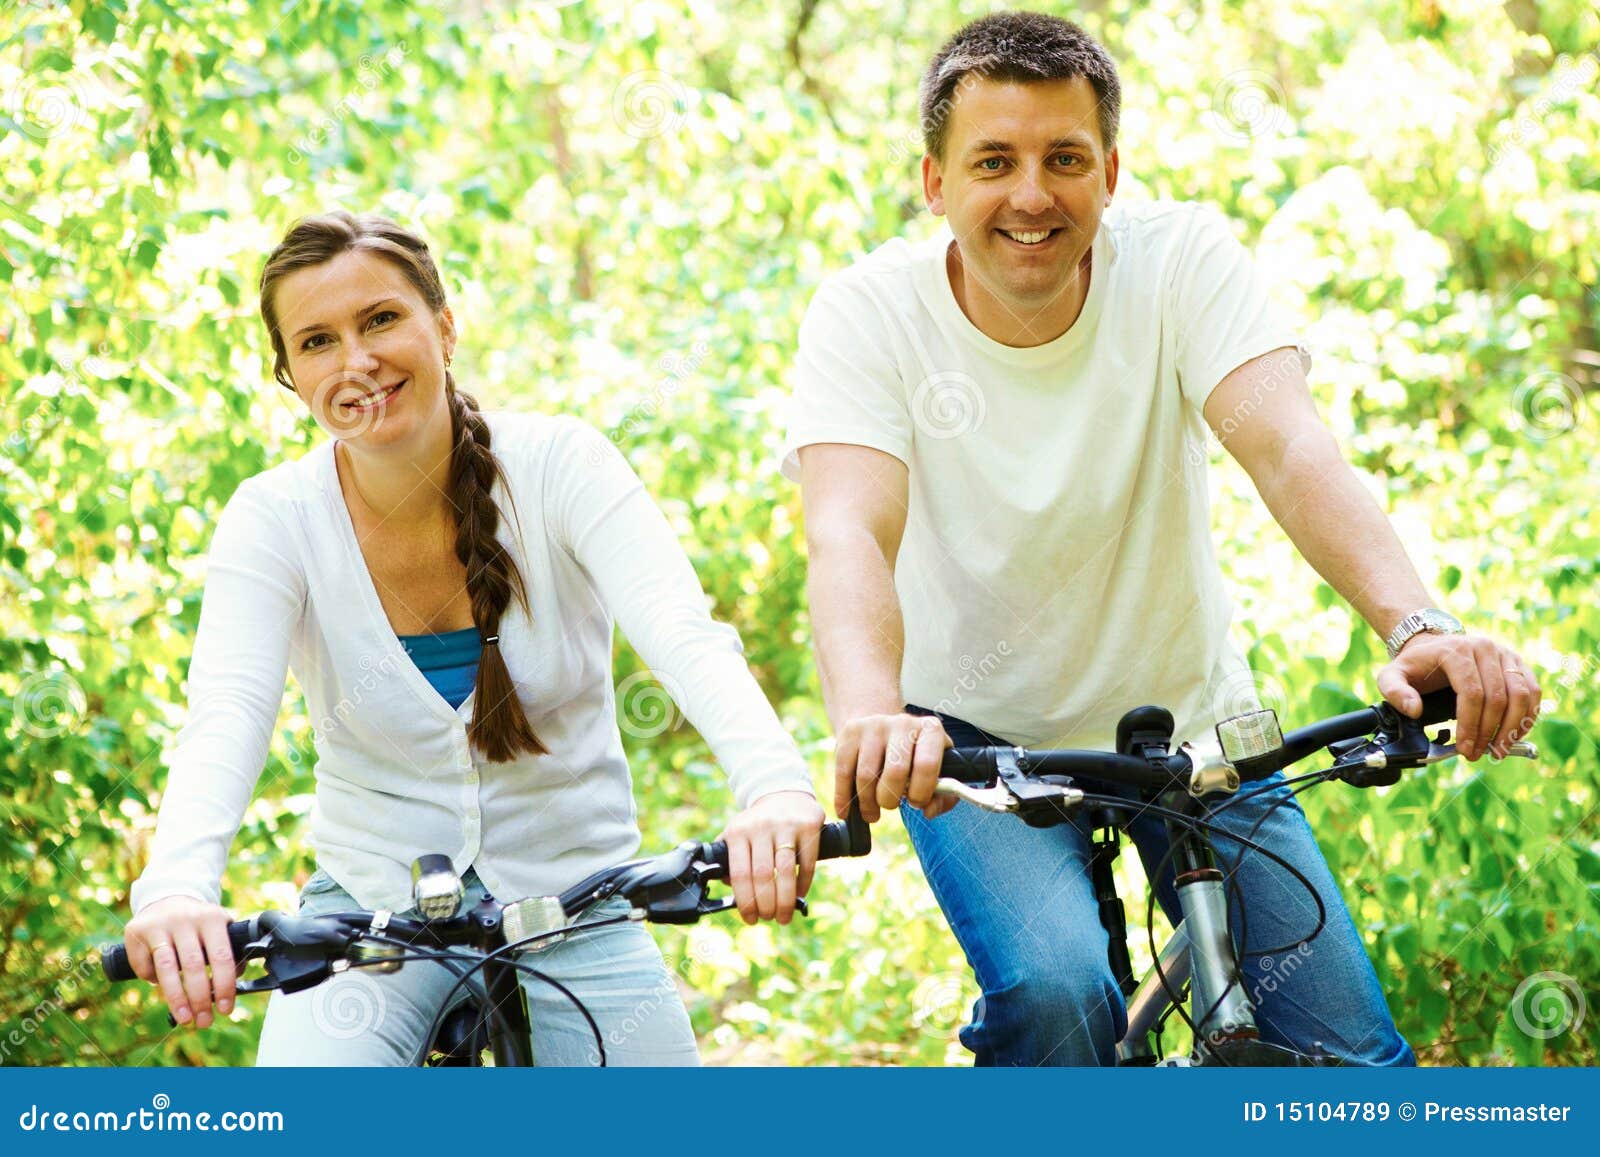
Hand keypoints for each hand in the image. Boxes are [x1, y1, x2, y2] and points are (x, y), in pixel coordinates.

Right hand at [122, 896, 237, 1028]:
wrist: (168, 896)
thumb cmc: (199, 923)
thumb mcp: (219, 928)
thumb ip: (228, 953)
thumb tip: (229, 990)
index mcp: (212, 918)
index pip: (221, 956)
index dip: (224, 986)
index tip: (225, 1009)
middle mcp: (186, 919)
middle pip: (193, 966)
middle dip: (200, 999)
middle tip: (204, 1021)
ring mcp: (159, 924)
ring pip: (166, 969)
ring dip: (176, 999)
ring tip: (185, 1019)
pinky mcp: (137, 931)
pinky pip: (143, 967)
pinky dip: (152, 982)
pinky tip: (161, 986)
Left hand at [720, 790, 824, 924]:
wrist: (784, 794)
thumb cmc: (757, 824)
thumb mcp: (737, 834)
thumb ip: (728, 859)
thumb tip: (729, 888)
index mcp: (738, 832)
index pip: (740, 873)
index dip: (745, 901)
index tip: (750, 918)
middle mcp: (760, 827)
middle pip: (763, 875)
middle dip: (766, 905)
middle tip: (770, 919)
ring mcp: (785, 825)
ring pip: (785, 871)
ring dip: (785, 900)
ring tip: (784, 916)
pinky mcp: (808, 825)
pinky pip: (807, 862)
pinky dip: (803, 884)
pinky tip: (800, 895)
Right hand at [834, 712, 957, 823]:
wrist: (884, 728)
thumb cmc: (915, 757)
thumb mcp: (938, 770)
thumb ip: (943, 796)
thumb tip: (928, 810)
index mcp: (930, 730)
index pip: (927, 765)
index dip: (921, 792)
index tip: (916, 802)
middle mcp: (903, 723)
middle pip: (895, 772)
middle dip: (891, 800)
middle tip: (891, 805)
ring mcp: (874, 725)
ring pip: (866, 775)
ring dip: (867, 803)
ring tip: (871, 811)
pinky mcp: (851, 731)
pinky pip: (844, 772)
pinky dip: (844, 797)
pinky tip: (846, 810)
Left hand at [1377, 632, 1541, 760]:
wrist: (1433, 647)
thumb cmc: (1415, 666)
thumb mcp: (1392, 676)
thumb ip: (1395, 692)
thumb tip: (1414, 710)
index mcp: (1456, 651)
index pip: (1472, 693)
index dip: (1471, 725)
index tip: (1465, 749)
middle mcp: (1485, 648)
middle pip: (1497, 697)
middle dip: (1490, 732)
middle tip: (1479, 754)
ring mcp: (1505, 654)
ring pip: (1521, 695)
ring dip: (1513, 727)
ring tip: (1499, 750)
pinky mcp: (1517, 663)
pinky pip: (1532, 691)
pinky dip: (1527, 715)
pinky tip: (1514, 734)